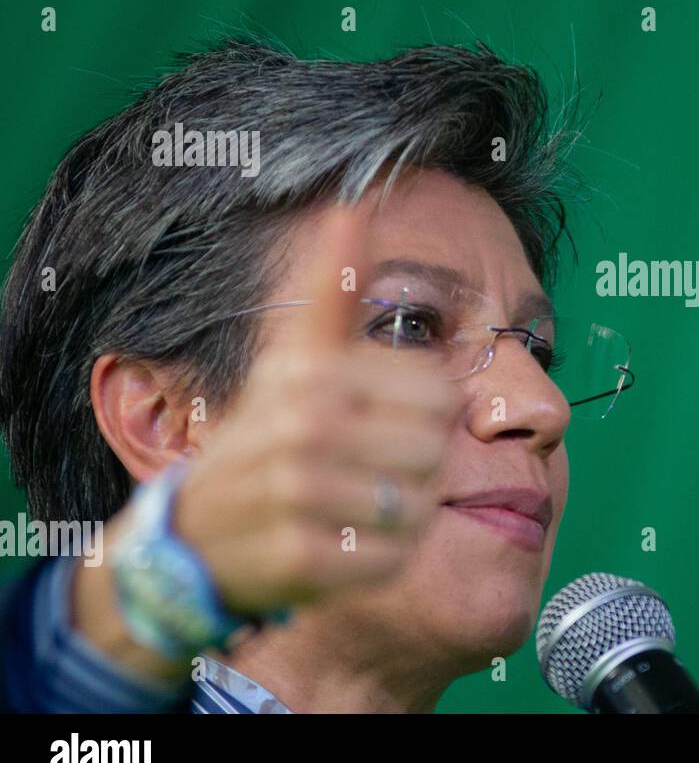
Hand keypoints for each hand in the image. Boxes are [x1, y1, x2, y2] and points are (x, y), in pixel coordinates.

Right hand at [172, 206, 461, 614]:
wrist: (193, 536)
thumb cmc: (264, 434)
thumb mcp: (293, 356)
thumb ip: (332, 285)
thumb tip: (352, 202)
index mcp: (314, 374)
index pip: (441, 394)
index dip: (425, 414)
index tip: (384, 421)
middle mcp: (304, 430)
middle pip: (436, 450)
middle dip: (416, 466)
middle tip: (372, 469)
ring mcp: (299, 497)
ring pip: (419, 506)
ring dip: (399, 513)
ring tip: (358, 505)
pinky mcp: (302, 561)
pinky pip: (394, 557)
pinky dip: (381, 557)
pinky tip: (344, 543)